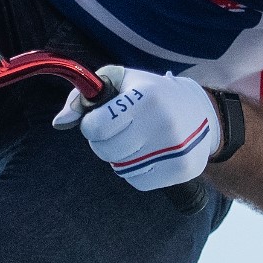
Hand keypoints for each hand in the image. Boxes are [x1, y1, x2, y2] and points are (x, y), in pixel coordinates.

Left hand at [53, 66, 219, 190]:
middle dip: (104, 142)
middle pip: (107, 151)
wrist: (202, 112)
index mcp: (146, 97)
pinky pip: (139, 181)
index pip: (96, 128)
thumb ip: (84, 97)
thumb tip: (60, 122)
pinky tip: (150, 154)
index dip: (91, 125)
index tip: (100, 120)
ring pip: (122, 168)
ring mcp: (175, 150)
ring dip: (121, 157)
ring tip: (136, 140)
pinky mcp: (181, 170)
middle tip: (119, 131)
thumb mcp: (120, 81)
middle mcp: (163, 124)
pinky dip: (137, 171)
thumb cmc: (151, 93)